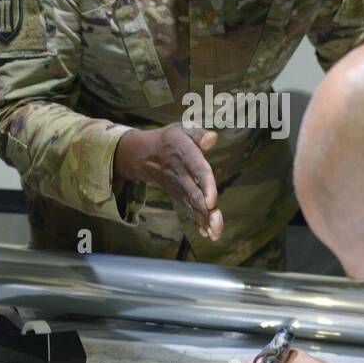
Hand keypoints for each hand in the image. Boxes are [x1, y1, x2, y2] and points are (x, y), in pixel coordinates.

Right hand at [113, 124, 223, 238]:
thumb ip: (198, 133)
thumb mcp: (182, 128)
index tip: (212, 202)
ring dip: (204, 220)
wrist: (145, 155)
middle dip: (206, 211)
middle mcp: (182, 175)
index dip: (205, 187)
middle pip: (195, 194)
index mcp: (185, 156)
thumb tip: (213, 137)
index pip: (198, 172)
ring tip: (216, 234)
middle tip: (217, 225)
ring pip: (193, 206)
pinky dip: (198, 222)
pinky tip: (209, 233)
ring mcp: (179, 188)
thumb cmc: (171, 139)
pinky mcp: (179, 196)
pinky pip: (189, 210)